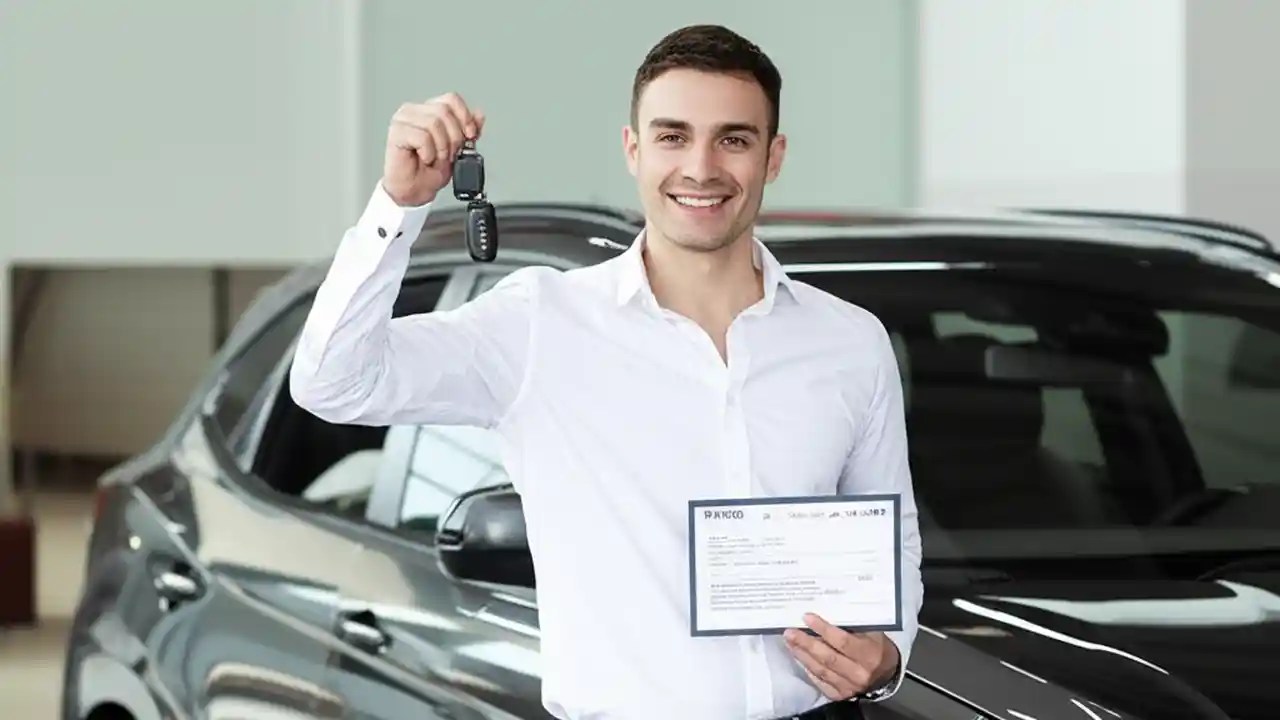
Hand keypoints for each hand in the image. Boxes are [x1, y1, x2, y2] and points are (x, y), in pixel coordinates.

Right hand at [382, 92, 485, 206]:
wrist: (414, 191)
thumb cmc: (429, 172)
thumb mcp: (458, 150)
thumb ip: (468, 131)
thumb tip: (479, 115)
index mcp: (428, 110)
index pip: (451, 99)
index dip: (465, 117)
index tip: (471, 136)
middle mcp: (414, 111)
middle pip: (444, 111)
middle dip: (454, 138)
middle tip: (449, 154)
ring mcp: (403, 120)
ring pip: (434, 123)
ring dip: (441, 147)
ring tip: (436, 158)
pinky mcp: (396, 133)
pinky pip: (422, 137)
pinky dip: (429, 153)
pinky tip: (425, 158)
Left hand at [783, 613, 899, 700]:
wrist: (887, 674)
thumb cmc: (877, 647)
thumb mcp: (873, 633)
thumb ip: (853, 625)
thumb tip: (826, 611)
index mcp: (870, 655)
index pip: (843, 642)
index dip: (823, 629)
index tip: (807, 618)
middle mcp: (860, 673)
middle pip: (828, 657)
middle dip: (806, 644)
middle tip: (790, 632)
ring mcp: (850, 687)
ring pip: (821, 670)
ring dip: (803, 655)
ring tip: (790, 642)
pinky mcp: (842, 696)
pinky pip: (821, 683)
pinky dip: (809, 670)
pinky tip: (800, 658)